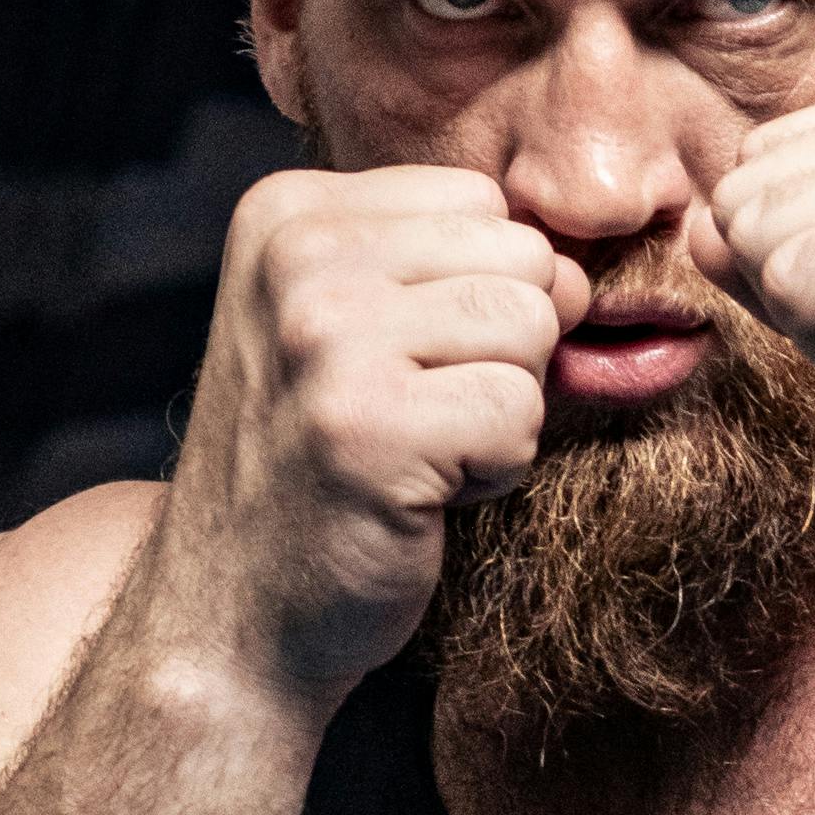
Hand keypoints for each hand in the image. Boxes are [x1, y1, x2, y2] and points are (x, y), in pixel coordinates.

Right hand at [169, 165, 564, 697]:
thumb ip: (444, 267)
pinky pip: (521, 412)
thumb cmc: (319, 470)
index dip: (477, 297)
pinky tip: (422, 494)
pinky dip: (496, 469)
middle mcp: (299, 258)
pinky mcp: (369, 427)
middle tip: (416, 419)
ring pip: (531, 328)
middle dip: (503, 353)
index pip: (481, 203)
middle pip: (521, 257)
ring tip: (420, 453)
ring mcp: (327, 339)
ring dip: (504, 412)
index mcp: (289, 214)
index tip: (400, 368)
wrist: (234, 612)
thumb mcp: (350, 328)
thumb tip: (579, 269)